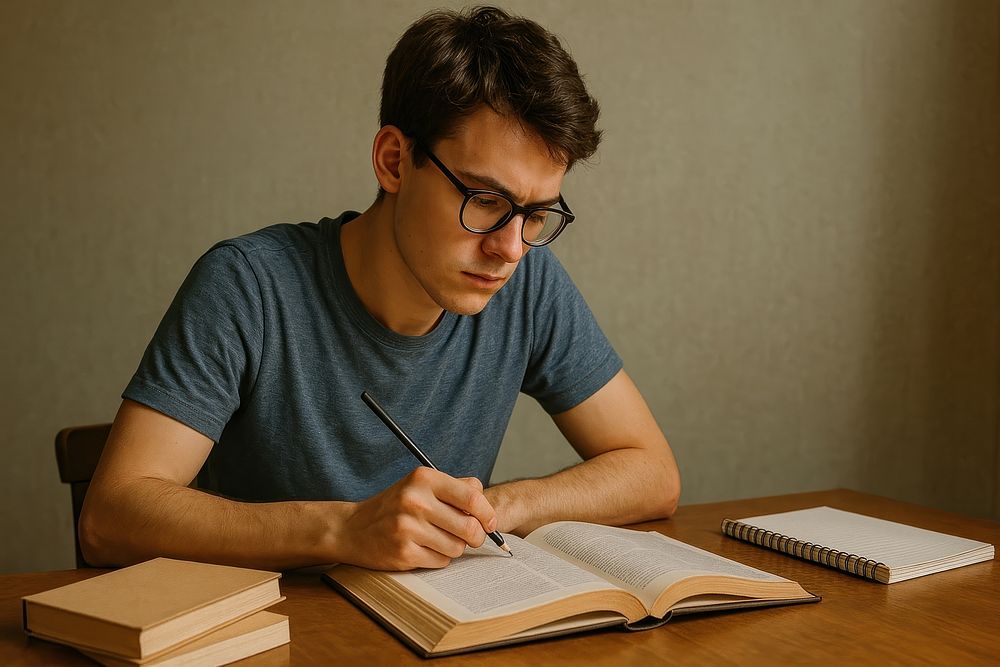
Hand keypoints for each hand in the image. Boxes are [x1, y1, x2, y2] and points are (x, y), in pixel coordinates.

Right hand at [338, 467, 498, 570]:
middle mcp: (415, 501)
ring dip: (455, 548)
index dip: (487, 514)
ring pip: (457, 547)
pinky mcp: (404, 552)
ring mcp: (408, 528)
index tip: (490, 522)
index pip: (472, 497)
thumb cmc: (394, 506)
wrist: (353, 528)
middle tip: (471, 537)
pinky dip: (439, 558)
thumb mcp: (420, 485)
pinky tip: (424, 548)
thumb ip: (454, 487)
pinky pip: (441, 561)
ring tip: (439, 540)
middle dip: (476, 536)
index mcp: (423, 479)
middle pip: (469, 527)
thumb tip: (484, 501)